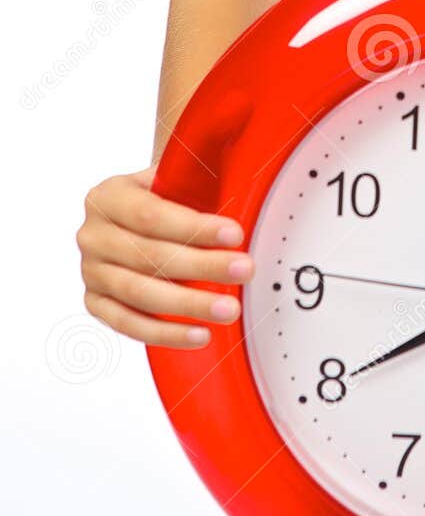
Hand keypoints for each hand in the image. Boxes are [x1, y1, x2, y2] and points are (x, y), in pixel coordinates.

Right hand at [77, 164, 254, 348]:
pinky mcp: (95, 303)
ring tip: (228, 309)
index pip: (151, 215)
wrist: (131, 217)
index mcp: (108, 197)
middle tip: (243, 271)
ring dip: (189, 304)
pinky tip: (200, 334)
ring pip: (140, 293)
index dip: (195, 227)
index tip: (234, 235)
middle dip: (202, 265)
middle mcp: (93, 235)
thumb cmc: (160, 199)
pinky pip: (129, 324)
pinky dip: (166, 333)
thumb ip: (192, 184)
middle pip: (150, 256)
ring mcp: (91, 272)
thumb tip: (242, 196)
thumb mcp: (171, 180)